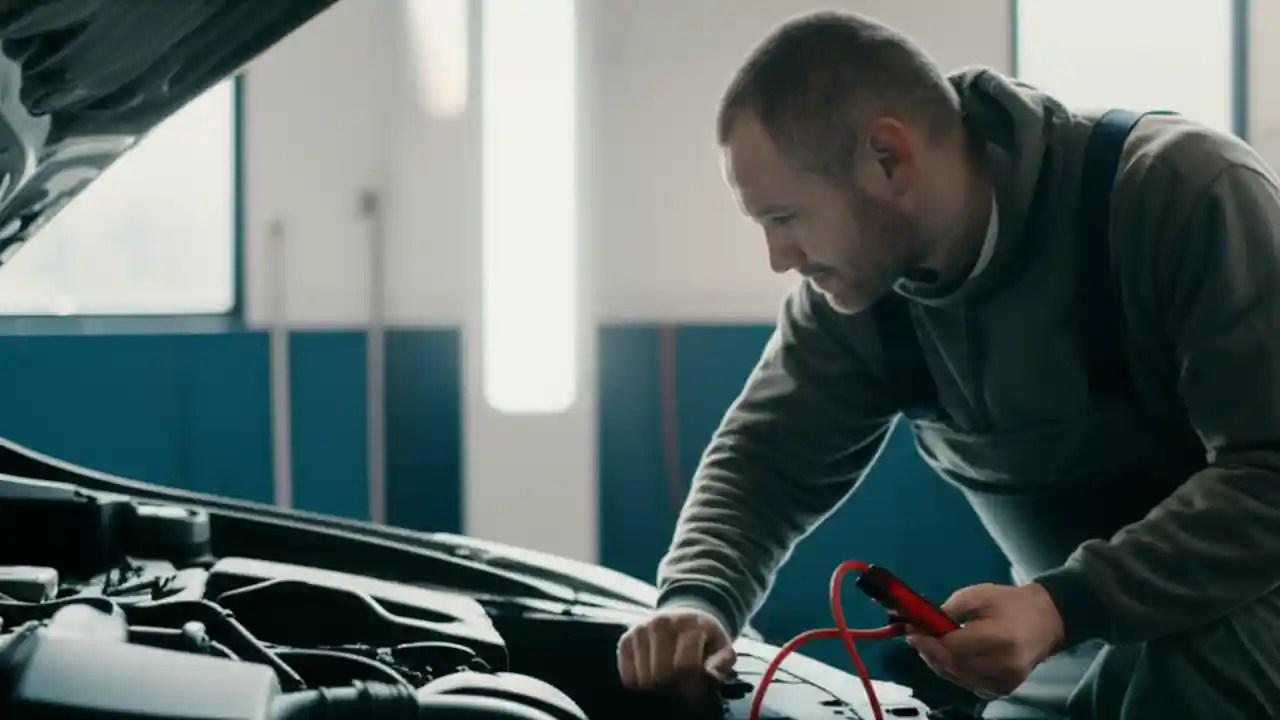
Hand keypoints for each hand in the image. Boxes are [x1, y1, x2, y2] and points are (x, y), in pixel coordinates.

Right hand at [616, 606, 735, 702]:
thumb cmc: (704, 637)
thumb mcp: (721, 647)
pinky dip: (639, 684)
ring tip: (668, 681)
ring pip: (644, 678)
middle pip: (662, 673)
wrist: (684, 614)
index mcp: (691, 625)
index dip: (690, 687)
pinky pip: (628, 676)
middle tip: (679, 692)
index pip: (685, 665)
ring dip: (655, 688)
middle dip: (672, 689)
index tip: (693, 696)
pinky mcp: (626, 640)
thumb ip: (721, 664)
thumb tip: (709, 676)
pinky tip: (652, 677)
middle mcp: (662, 623)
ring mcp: (641, 630)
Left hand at [905, 583, 1064, 698]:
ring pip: (957, 678)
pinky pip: (968, 683)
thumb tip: (924, 622)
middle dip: (929, 652)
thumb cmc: (1010, 604)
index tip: (912, 631)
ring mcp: (1004, 682)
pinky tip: (946, 657)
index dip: (928, 641)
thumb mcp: (979, 594)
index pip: (953, 647)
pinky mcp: (1003, 689)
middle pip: (952, 665)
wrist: (1047, 621)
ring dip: (938, 662)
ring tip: (927, 645)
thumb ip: (950, 609)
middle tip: (915, 638)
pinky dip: (953, 671)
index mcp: (998, 639)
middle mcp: (1003, 666)